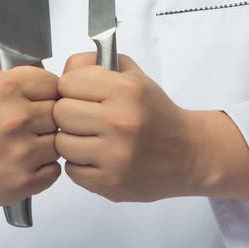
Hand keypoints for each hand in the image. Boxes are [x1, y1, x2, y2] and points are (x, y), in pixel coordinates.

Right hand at [0, 48, 60, 206]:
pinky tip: (27, 160)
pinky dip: (45, 166)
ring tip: (29, 140)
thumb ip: (3, 57)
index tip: (40, 97)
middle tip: (33, 119)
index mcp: (7, 87)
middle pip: (59, 112)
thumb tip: (33, 58)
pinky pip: (54, 170)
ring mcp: (22, 153)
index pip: (53, 84)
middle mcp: (17, 119)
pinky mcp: (23, 182)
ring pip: (59, 141)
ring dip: (48, 140)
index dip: (48, 90)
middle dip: (48, 114)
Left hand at [53, 52, 198, 202]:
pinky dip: (79, 164)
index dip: (70, 88)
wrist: (188, 153)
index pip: (67, 83)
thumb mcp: (132, 74)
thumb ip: (94, 63)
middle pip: (60, 114)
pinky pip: (71, 170)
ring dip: (71, 140)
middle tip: (84, 117)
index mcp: (125, 90)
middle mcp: (120, 122)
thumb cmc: (154, 110)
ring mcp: (115, 156)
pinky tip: (97, 156)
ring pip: (62, 144)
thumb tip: (63, 72)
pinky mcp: (111, 184)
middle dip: (68, 113)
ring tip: (90, 137)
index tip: (82, 94)